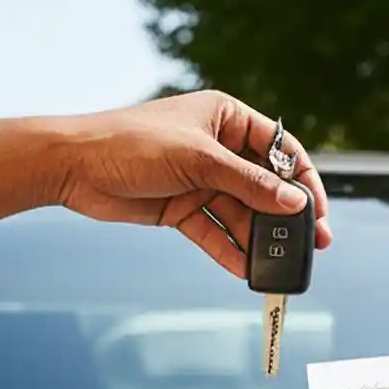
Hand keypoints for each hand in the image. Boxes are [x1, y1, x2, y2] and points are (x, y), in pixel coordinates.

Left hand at [51, 90, 331, 277]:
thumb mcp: (199, 160)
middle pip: (264, 185)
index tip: (318, 210)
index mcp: (226, 119)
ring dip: (258, 238)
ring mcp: (200, 180)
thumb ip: (249, 184)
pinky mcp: (181, 207)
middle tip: (311, 244)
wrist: (71, 166)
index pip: (280, 148)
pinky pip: (214, 231)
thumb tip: (294, 203)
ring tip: (276, 263)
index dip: (303, 179)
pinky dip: (229, 250)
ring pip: (241, 213)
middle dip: (286, 216)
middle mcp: (217, 148)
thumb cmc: (130, 143)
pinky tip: (245, 270)